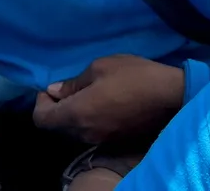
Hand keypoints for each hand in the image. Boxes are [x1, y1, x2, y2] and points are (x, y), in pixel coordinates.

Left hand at [32, 55, 183, 144]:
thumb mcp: (99, 68)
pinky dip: (90, 120)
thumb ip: (73, 83)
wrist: (169, 94)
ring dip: (74, 115)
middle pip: (58, 127)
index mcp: (77, 114)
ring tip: (87, 95)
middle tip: (68, 89)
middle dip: (57, 109)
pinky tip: (104, 104)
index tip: (50, 90)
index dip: (40, 104)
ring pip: (76, 131)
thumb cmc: (132, 75)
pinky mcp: (117, 140)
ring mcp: (101, 139)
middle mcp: (86, 132)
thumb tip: (55, 91)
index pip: (42, 119)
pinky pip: (93, 132)